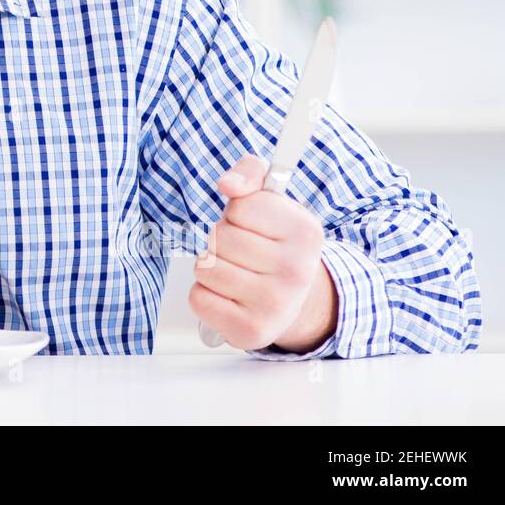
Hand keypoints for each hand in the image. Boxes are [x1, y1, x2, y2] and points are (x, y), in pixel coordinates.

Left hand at [189, 155, 337, 352]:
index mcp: (306, 232)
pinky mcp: (251, 331)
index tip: (253, 224)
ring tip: (236, 272)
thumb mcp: (271, 199)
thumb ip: (250, 172)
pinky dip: (205, 294)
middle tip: (244, 252)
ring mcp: (276, 305)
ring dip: (211, 266)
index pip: (240, 207)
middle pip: (219, 237)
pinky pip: (199, 298)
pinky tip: (229, 295)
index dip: (237, 212)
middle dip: (222, 240)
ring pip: (205, 267)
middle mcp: (296, 271)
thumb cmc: (274, 244)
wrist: (294, 301)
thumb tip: (229, 184)